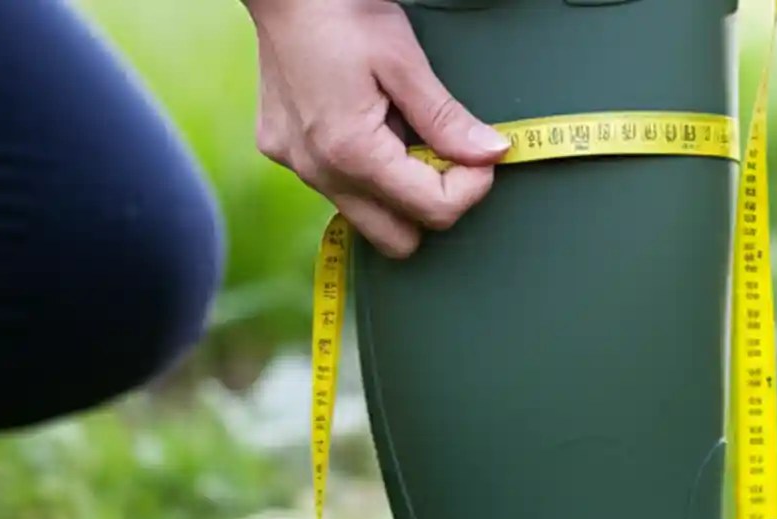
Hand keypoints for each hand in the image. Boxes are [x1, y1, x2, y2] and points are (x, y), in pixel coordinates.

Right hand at [244, 0, 509, 257]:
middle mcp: (319, 172)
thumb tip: (491, 154)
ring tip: (400, 128)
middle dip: (433, 204)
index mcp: (352, 153)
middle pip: (398, 238)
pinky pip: (338, 186)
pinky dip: (365, 169)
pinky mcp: (285, 153)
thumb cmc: (339, 11)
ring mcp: (297, 166)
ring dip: (398, 186)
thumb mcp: (404, 61)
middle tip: (444, 153)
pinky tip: (367, 123)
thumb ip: (446, 118)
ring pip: (367, 215)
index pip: (433, 211)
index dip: (471, 187)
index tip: (482, 155)